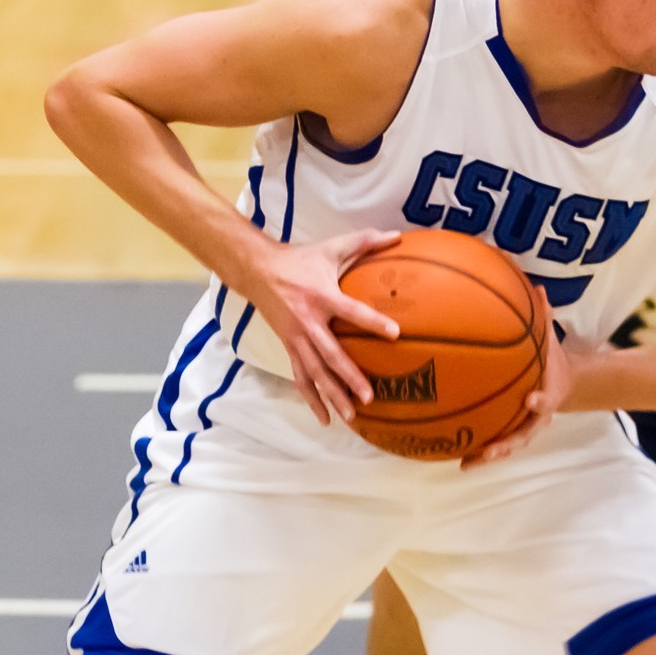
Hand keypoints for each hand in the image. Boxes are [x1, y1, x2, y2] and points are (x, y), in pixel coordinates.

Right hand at [247, 228, 402, 424]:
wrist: (257, 271)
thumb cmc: (300, 259)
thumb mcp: (331, 247)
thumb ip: (365, 241)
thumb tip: (398, 236)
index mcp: (322, 296)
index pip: (351, 311)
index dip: (372, 321)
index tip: (395, 333)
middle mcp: (308, 322)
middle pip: (330, 354)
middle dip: (349, 377)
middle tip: (370, 396)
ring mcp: (296, 338)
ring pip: (315, 372)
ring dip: (332, 395)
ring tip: (351, 415)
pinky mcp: (288, 347)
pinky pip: (301, 377)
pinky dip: (312, 398)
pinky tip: (325, 418)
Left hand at [461, 288, 568, 469]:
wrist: (562, 384)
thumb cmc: (550, 360)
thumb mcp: (551, 340)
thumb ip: (544, 318)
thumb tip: (539, 288)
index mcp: (550, 394)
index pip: (547, 399)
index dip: (540, 401)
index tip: (530, 398)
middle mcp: (537, 416)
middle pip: (524, 435)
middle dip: (508, 443)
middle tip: (493, 448)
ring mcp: (524, 428)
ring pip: (507, 446)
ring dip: (488, 455)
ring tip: (468, 463)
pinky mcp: (511, 432)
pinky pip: (494, 442)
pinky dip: (476, 450)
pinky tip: (453, 455)